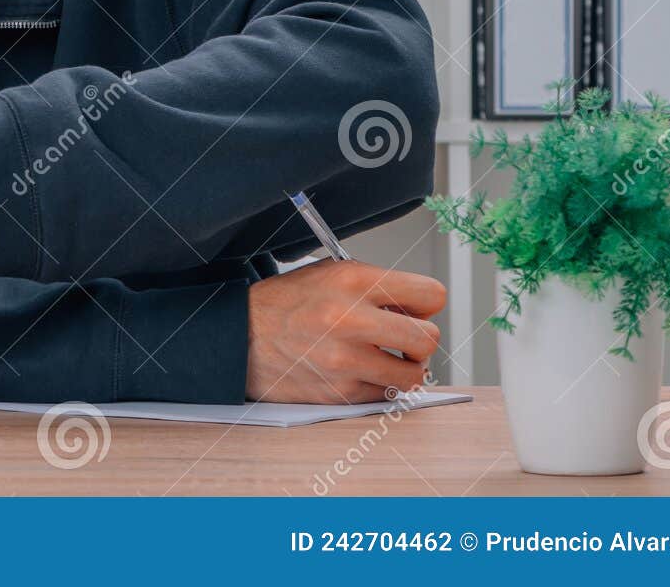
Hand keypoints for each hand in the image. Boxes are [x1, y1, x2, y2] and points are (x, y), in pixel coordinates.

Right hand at [246, 260, 444, 402]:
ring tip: (384, 359)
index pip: (431, 294)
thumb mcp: (327, 274)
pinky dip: (377, 387)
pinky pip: (385, 396)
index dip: (426, 304)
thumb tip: (416, 309)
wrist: (238, 337)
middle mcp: (351, 319)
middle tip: (403, 339)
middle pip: (429, 338)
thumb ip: (374, 286)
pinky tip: (358, 372)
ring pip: (414, 375)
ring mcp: (345, 360)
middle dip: (420, 339)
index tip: (415, 311)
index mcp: (352, 281)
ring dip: (404, 368)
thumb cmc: (283, 304)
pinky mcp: (339, 392)